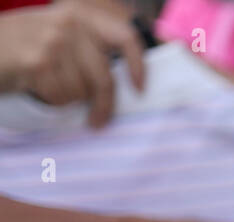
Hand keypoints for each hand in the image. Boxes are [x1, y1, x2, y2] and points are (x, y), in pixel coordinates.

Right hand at [0, 0, 144, 127]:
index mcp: (79, 16)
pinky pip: (60, 96)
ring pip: (81, 91)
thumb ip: (88, 48)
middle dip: (103, 105)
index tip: (140, 89)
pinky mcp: (37, 61)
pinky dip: (51, 100)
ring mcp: (53, 41)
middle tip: (97, 122)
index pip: (125, 36)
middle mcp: (69, 24)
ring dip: (68, 99)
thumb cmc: (22, 47)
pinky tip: (36, 87)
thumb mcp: (57, 35)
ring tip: (49, 88)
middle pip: (104, 77)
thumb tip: (130, 80)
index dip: (138, 65)